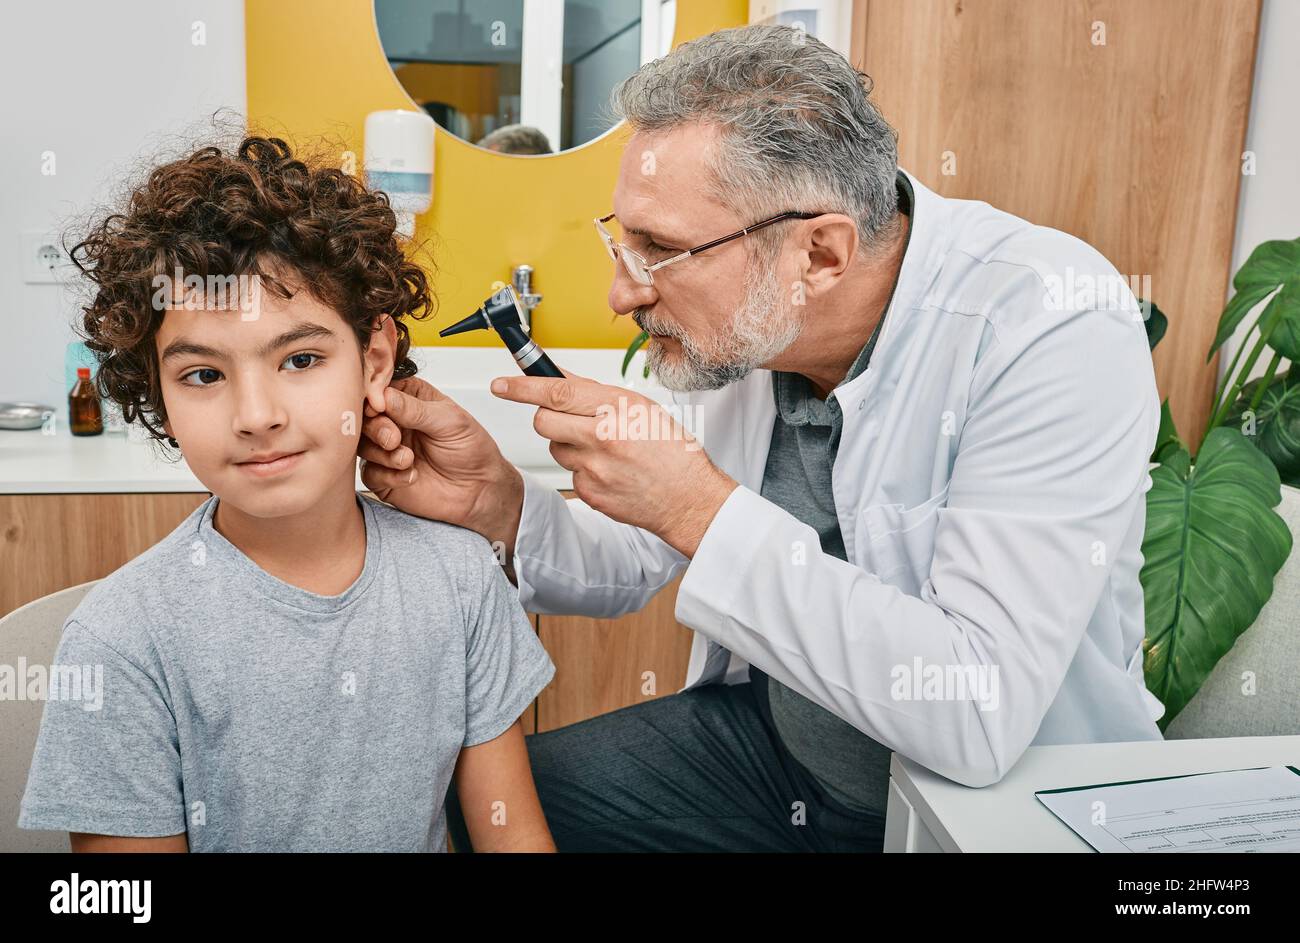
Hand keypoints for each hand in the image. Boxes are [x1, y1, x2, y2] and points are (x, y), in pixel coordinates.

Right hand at [358, 376, 523, 551]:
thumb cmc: (471, 449)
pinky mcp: (384, 476)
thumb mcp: (449, 421)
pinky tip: (412, 476)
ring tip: (408, 459)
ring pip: (361, 444)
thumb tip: (383, 396)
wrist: (479, 489)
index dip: (374, 396)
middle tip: (394, 438)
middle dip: (376, 427)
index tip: (379, 405)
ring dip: (382, 453)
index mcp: (409, 398)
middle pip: (363, 416)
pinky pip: (370, 473)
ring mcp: (386, 448)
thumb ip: (414, 409)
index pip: (380, 389)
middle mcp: (394, 421)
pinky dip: (388, 475)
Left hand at [489, 369, 736, 557]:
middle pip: (543, 422)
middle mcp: (602, 438)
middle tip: (570, 419)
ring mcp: (593, 469)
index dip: (523, 386)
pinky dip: (583, 470)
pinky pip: (570, 474)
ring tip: (603, 449)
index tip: (501, 384)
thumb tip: (558, 376)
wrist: (688, 499)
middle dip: (548, 417)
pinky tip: (609, 471)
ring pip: (556, 448)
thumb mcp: (640, 407)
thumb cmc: (672, 451)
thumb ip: (595, 393)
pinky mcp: (589, 493)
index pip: (557, 392)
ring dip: (569, 444)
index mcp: (617, 409)